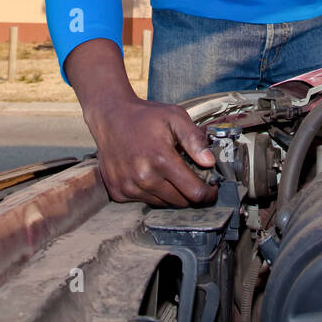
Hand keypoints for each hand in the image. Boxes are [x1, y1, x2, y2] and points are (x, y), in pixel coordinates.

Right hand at [85, 95, 218, 207]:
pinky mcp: (118, 192)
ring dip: (171, 193)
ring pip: (163, 204)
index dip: (208, 194)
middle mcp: (144, 178)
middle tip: (191, 178)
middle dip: (191, 193)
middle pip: (180, 202)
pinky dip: (152, 193)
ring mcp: (129, 187)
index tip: (212, 189)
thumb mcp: (175, 117)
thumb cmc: (145, 116)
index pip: (194, 192)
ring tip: (169, 173)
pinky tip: (150, 174)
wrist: (110, 116)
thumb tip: (209, 162)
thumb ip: (194, 139)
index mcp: (161, 160)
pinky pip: (144, 202)